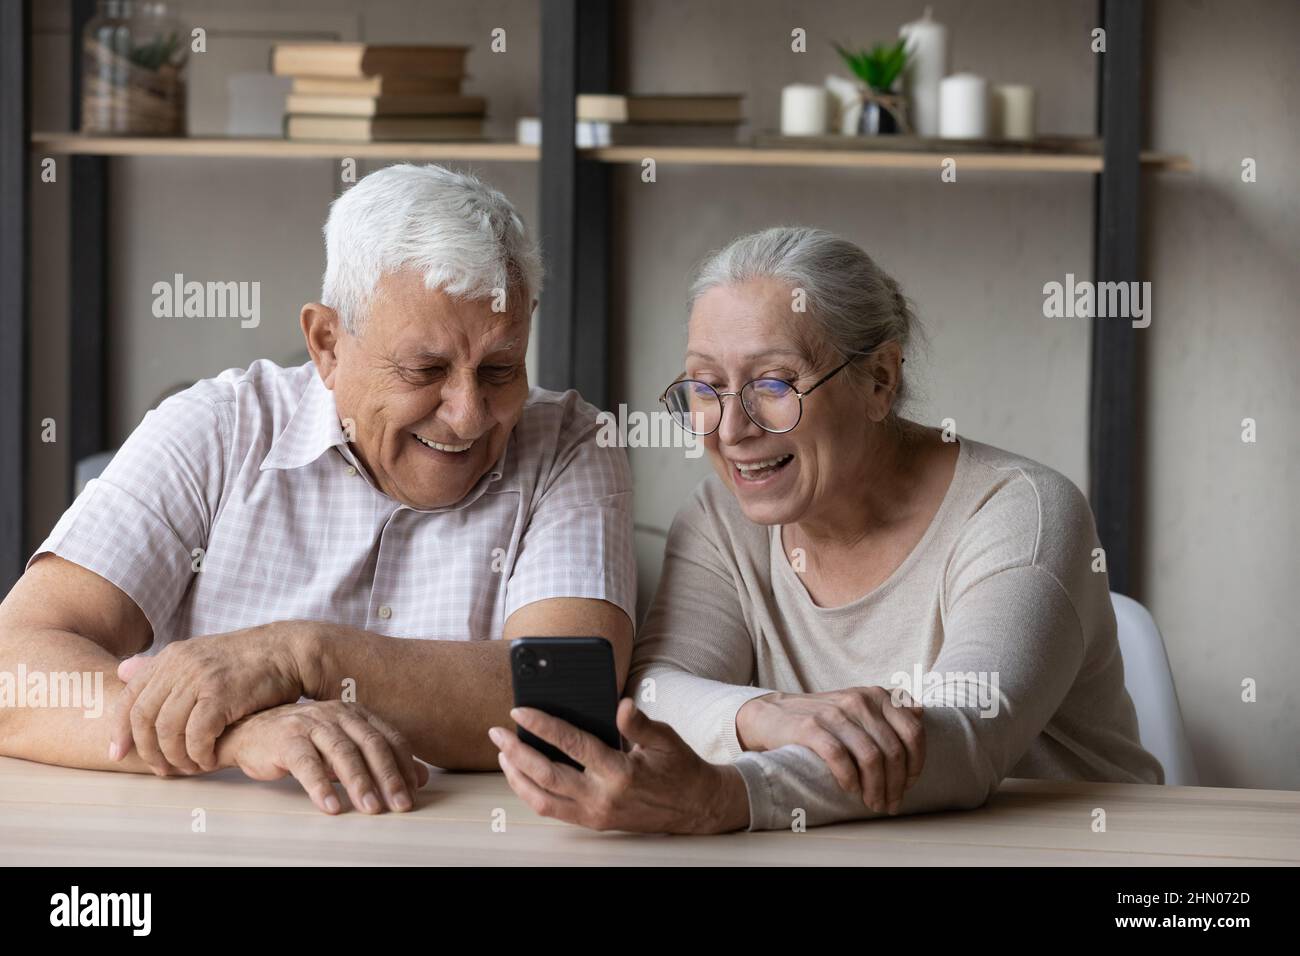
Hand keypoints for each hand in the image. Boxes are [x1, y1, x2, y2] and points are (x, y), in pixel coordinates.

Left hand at [109, 621, 314, 774]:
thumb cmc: (247, 661)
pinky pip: (197, 735)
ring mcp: (200, 677)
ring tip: (191, 767)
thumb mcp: (199, 656)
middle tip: (161, 770)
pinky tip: (209, 760)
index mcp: (170, 656)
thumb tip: (123, 671)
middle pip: (144, 718)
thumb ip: (162, 667)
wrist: (288, 651)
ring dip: (177, 757)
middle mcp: (180, 664)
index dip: (119, 730)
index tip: (118, 755)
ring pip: (168, 730)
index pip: (129, 697)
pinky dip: (199, 754)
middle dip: (147, 751)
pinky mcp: (221, 693)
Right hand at [216, 700, 427, 814]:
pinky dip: (320, 787)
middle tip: (401, 804)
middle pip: (371, 745)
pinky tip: (331, 806)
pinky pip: (307, 764)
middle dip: (389, 776)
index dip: (404, 765)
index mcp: (355, 714)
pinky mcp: (286, 740)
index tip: (415, 792)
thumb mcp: (345, 749)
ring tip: (371, 808)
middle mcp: (337, 715)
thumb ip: (379, 761)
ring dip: (360, 783)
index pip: (389, 738)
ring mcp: (311, 725)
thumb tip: (421, 778)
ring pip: (342, 753)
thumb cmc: (301, 742)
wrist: (250, 732)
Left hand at [489, 699, 749, 833]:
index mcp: (620, 772)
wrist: (695, 807)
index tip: (520, 710)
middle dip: (516, 753)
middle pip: (546, 775)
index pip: (572, 745)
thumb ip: (639, 723)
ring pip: (542, 799)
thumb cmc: (679, 767)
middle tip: (497, 733)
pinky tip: (522, 775)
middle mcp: (603, 797)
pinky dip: (530, 792)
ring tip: (503, 754)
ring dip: (517, 776)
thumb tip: (622, 704)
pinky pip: (552, 810)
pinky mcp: (593, 822)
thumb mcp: (665, 739)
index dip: (543, 726)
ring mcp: (595, 814)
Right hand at [735, 686, 925, 813]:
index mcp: (876, 695)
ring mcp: (834, 713)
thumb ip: (889, 708)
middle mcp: (859, 700)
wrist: (773, 715)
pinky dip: (850, 780)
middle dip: (896, 785)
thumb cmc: (822, 717)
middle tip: (890, 804)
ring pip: (871, 758)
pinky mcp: (811, 727)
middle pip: (894, 751)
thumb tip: (921, 713)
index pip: (913, 732)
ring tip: (873, 804)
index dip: (916, 764)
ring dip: (876, 789)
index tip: (908, 785)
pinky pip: (840, 758)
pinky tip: (851, 790)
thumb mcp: (858, 705)